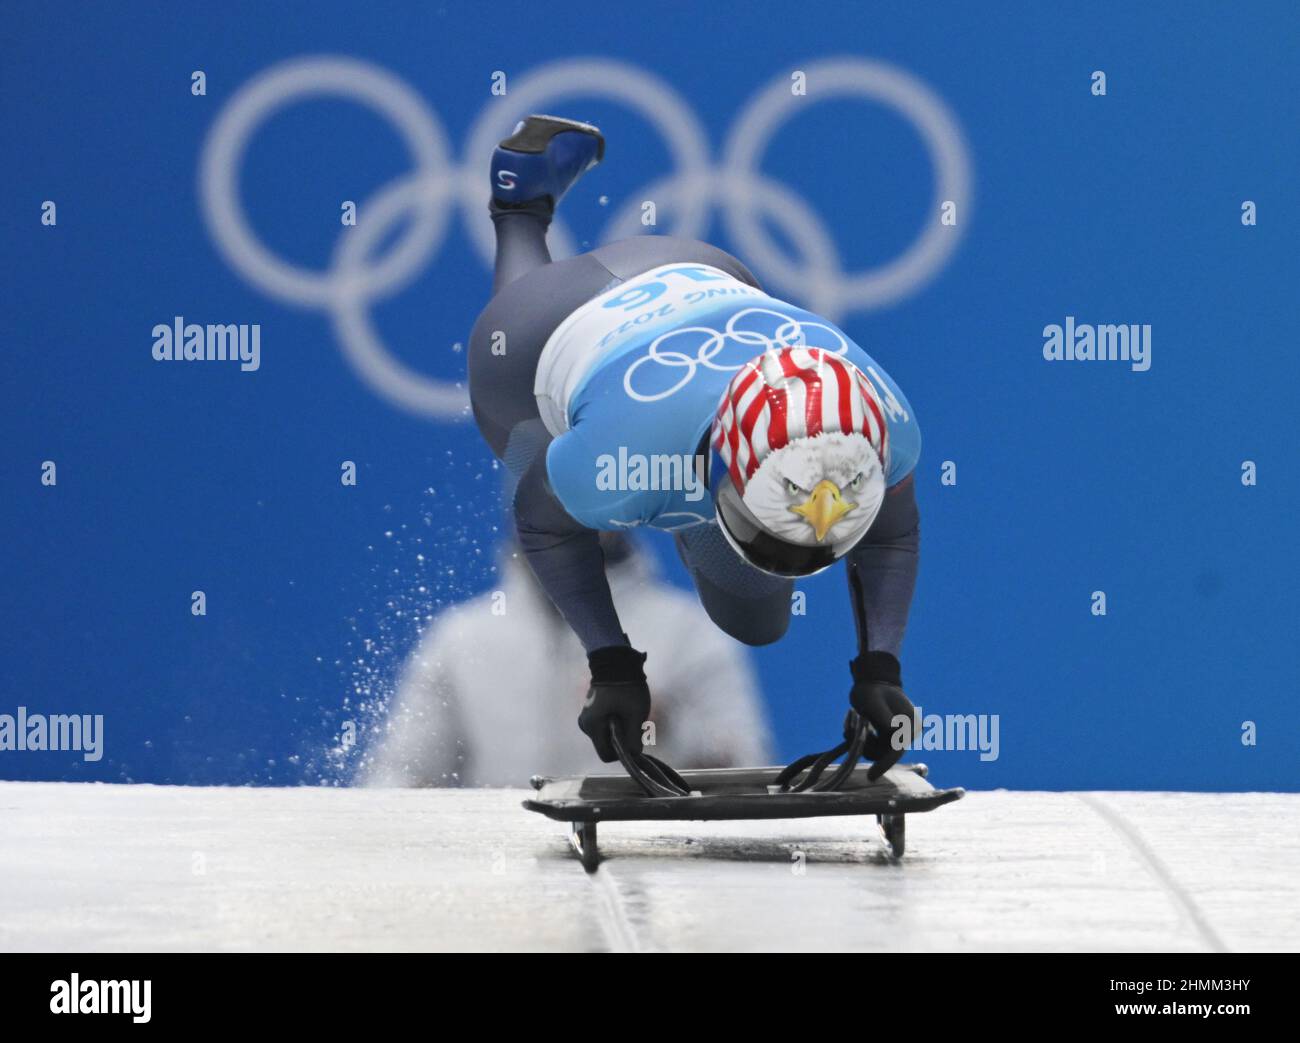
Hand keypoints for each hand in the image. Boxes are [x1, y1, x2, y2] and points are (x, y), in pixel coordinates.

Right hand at [579, 646, 650, 762]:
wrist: (615, 660)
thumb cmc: (626, 688)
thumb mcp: (635, 714)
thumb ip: (634, 738)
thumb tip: (634, 755)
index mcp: (592, 727)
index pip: (606, 755)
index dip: (622, 752)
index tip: (633, 738)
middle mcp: (586, 725)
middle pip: (607, 744)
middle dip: (623, 739)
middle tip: (634, 721)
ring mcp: (587, 717)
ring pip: (607, 734)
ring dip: (621, 729)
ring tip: (629, 712)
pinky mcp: (592, 710)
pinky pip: (605, 724)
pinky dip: (616, 721)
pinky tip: (624, 707)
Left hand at [848, 651, 915, 779]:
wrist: (871, 681)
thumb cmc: (873, 689)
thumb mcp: (874, 701)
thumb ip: (884, 716)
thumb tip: (893, 732)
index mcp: (909, 726)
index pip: (897, 750)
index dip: (884, 764)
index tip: (871, 776)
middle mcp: (904, 734)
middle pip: (883, 754)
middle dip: (864, 745)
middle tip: (851, 726)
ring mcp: (894, 736)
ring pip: (874, 751)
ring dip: (858, 740)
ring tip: (851, 718)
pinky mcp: (883, 736)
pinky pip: (868, 745)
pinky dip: (856, 736)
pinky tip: (851, 719)